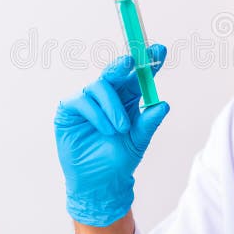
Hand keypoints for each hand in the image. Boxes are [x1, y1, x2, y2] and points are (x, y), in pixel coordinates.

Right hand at [54, 44, 169, 226]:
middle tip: (132, 62)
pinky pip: (83, 101)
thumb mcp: (139, 140)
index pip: (138, 76)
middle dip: (124, 64)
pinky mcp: (70, 109)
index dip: (148, 62)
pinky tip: (106, 130)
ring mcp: (88, 100)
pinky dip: (97, 114)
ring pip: (99, 86)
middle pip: (116, 71)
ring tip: (121, 129)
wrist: (99, 182)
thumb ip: (149, 122)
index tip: (159, 51)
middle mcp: (107, 95)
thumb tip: (164, 104)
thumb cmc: (119, 159)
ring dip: (113, 106)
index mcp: (127, 98)